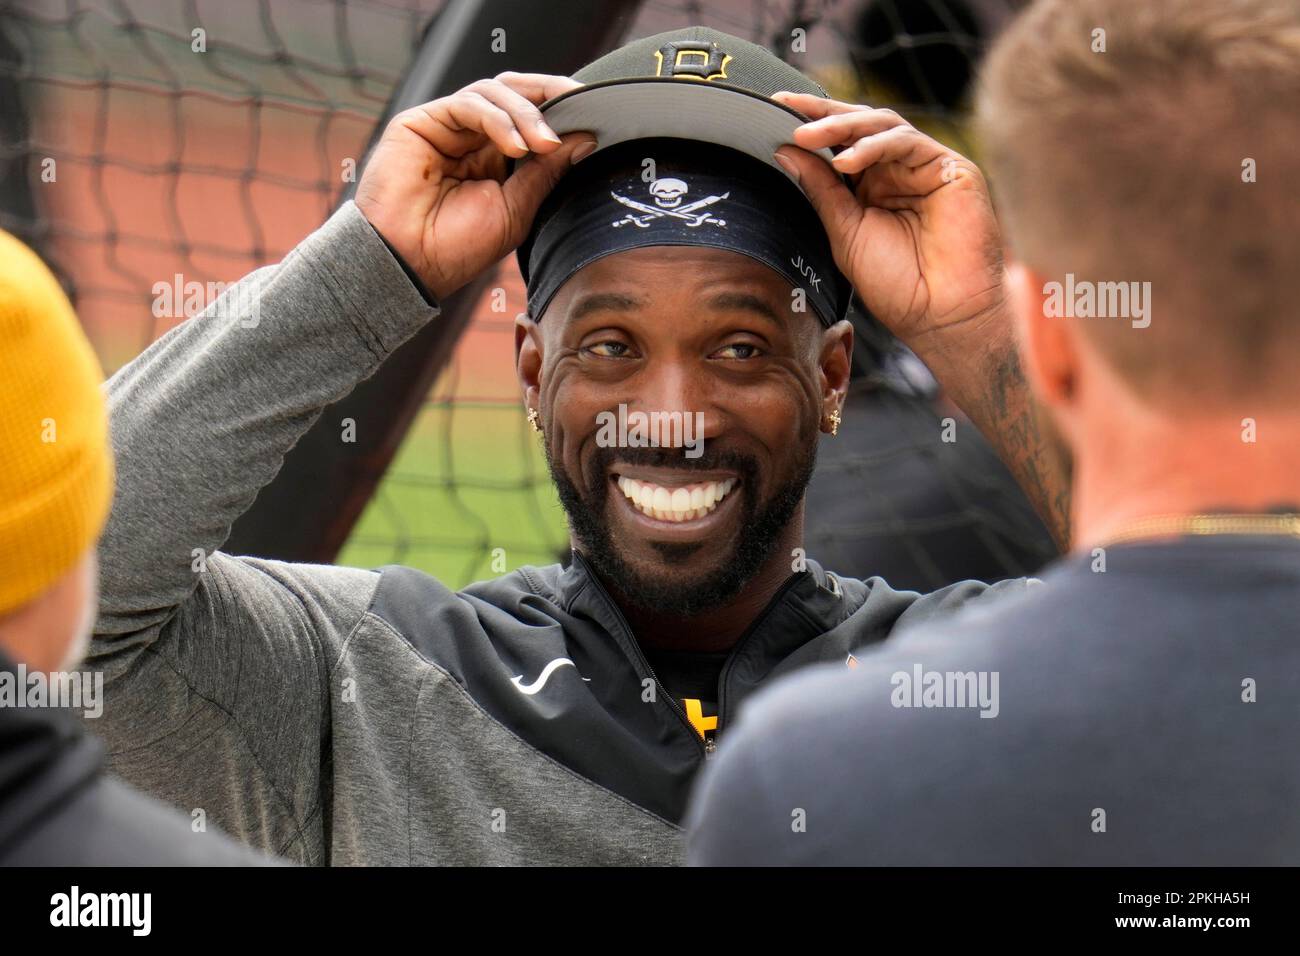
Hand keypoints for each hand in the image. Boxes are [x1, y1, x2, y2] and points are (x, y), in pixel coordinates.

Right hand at [355, 72, 596, 300]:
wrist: (408, 265)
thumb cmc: (456, 248)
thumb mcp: (516, 210)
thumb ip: (546, 172)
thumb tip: (585, 139)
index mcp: (496, 158)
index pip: (533, 117)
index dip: (562, 109)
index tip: (596, 115)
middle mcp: (473, 138)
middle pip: (516, 92)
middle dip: (551, 95)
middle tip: (580, 104)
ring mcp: (448, 127)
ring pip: (495, 92)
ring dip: (527, 114)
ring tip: (544, 144)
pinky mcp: (423, 122)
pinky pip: (468, 104)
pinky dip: (498, 120)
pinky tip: (517, 146)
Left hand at [772, 92, 1004, 349]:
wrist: (940, 315)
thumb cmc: (896, 284)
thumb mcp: (845, 232)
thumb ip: (821, 190)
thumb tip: (787, 151)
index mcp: (871, 186)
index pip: (840, 143)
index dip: (812, 125)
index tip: (773, 110)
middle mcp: (898, 171)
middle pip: (860, 125)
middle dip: (823, 116)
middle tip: (786, 110)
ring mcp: (925, 166)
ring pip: (883, 124)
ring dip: (843, 127)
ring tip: (808, 137)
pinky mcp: (951, 168)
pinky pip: (908, 142)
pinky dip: (874, 145)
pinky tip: (845, 159)